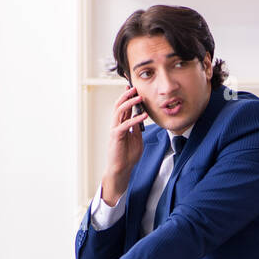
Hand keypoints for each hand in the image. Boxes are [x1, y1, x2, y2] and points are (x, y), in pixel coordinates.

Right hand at [102, 86, 145, 204]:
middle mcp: (116, 125)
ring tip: (139, 98)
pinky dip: (134, 119)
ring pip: (119, 112)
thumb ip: (138, 129)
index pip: (124, 108)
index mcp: (121, 125)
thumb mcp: (137, 140)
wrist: (121, 169)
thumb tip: (140, 118)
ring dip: (129, 103)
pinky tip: (142, 115)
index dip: (127, 98)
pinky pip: (125, 125)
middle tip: (135, 88)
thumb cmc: (128, 156)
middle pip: (119, 106)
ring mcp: (115, 130)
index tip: (133, 89)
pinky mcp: (116, 137)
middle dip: (126, 96)